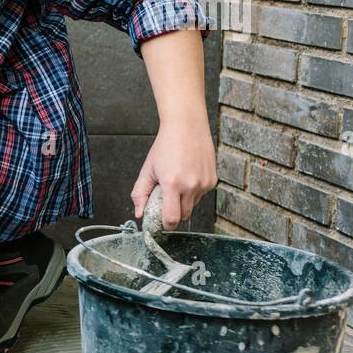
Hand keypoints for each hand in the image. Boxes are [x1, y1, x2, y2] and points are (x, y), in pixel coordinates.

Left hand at [130, 115, 216, 229]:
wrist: (186, 127)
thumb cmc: (165, 146)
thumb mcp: (148, 170)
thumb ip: (141, 194)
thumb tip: (140, 213)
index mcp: (172, 184)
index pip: (172, 219)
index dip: (165, 225)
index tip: (160, 223)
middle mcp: (191, 185)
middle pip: (183, 216)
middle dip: (173, 213)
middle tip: (165, 200)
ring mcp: (204, 183)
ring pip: (192, 205)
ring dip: (183, 201)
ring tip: (176, 181)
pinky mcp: (213, 180)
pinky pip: (201, 195)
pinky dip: (193, 191)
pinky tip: (187, 175)